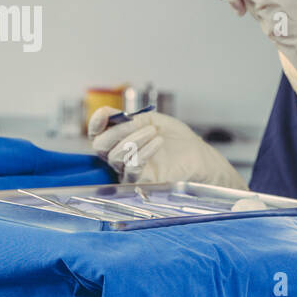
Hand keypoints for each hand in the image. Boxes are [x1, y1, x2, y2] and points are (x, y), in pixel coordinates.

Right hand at [87, 107, 246, 189]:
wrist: (199, 157)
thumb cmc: (178, 140)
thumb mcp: (152, 120)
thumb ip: (129, 118)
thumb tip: (107, 113)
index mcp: (120, 139)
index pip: (97, 132)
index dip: (97, 122)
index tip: (105, 114)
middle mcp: (120, 156)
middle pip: (101, 146)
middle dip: (117, 131)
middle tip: (138, 123)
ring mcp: (128, 170)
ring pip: (116, 156)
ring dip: (135, 139)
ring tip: (154, 132)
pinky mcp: (141, 182)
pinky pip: (133, 167)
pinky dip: (144, 151)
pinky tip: (158, 141)